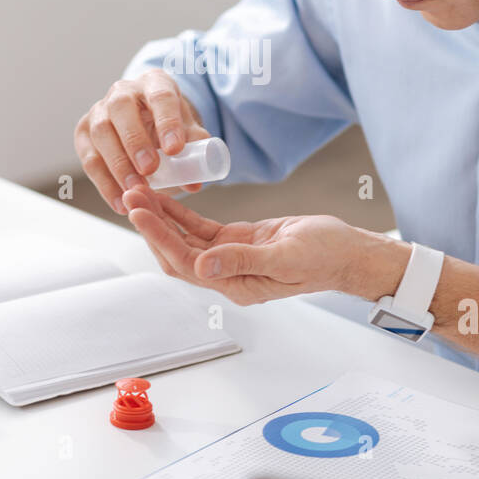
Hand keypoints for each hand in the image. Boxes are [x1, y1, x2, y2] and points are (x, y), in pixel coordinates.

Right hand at [74, 69, 210, 214]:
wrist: (144, 118)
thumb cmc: (167, 123)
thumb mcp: (186, 127)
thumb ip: (195, 148)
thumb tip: (196, 181)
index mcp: (154, 83)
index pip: (160, 96)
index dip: (167, 121)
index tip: (175, 149)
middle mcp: (123, 92)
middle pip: (122, 108)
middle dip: (135, 141)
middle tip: (149, 169)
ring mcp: (99, 110)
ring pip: (101, 133)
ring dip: (118, 165)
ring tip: (135, 190)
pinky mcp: (83, 132)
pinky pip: (89, 158)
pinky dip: (104, 183)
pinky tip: (119, 201)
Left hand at [122, 185, 406, 304]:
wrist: (347, 252)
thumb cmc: (325, 256)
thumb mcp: (286, 255)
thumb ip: (244, 260)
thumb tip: (203, 265)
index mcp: (237, 285)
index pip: (186, 263)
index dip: (159, 237)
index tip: (139, 212)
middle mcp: (228, 275)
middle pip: (176, 253)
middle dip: (151, 227)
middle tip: (131, 196)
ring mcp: (231, 258)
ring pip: (185, 239)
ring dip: (162, 218)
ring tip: (140, 192)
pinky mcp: (238, 241)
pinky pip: (201, 228)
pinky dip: (181, 214)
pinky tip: (165, 197)